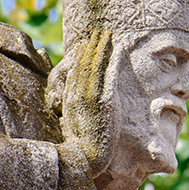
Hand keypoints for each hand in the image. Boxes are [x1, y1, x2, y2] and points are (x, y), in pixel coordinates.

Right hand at [60, 26, 115, 178]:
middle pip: (86, 64)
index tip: (86, 44)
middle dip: (92, 46)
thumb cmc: (81, 145)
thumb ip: (73, 107)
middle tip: (100, 32)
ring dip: (102, 48)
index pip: (76, 71)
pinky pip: (109, 74)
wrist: (87, 157)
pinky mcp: (106, 101)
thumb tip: (73, 95)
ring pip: (96, 65)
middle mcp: (79, 94)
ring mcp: (92, 96)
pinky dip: (113, 60)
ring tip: (108, 34)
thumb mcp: (72, 122)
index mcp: (70, 99)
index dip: (82, 55)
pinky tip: (118, 49)